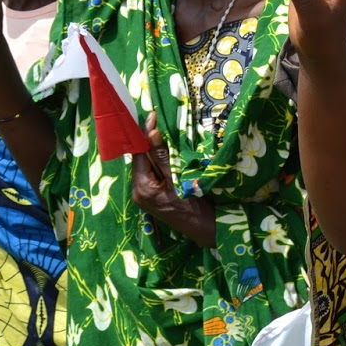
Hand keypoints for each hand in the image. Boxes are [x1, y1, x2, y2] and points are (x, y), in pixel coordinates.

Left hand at [131, 117, 215, 246]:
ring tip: (161, 130)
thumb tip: (151, 133)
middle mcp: (138, 192)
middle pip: (141, 159)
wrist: (206, 229)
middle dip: (148, 140)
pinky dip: (159, 160)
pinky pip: (153, 172)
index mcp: (142, 187)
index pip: (139, 154)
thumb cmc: (195, 205)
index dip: (144, 134)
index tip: (152, 116)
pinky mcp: (153, 196)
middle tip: (157, 120)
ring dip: (154, 149)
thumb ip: (163, 156)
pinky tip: (166, 150)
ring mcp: (145, 195)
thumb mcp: (179, 178)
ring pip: (147, 165)